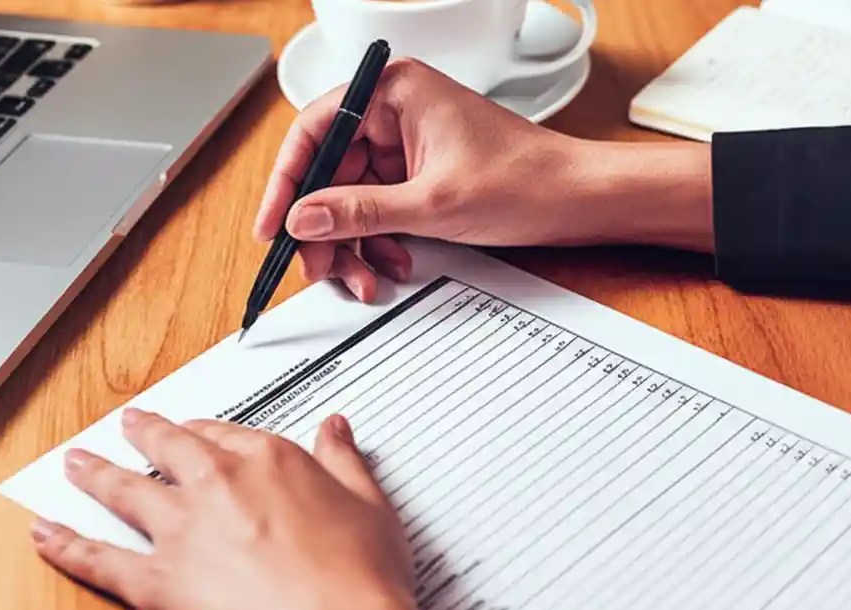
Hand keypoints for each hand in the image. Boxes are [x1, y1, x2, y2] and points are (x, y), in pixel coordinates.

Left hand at [31, 409, 433, 609]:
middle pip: (169, 448)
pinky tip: (47, 535)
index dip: (207, 431)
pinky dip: (66, 546)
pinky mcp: (156, 582)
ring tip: (77, 463)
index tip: (199, 431)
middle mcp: (217, 485)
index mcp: (269, 462)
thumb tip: (336, 430)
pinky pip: (98, 560)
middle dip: (144, 433)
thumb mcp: (370, 506)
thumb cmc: (360, 581)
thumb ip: (346, 462)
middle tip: (130, 423)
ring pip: (123, 491)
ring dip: (95, 474)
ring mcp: (181, 532)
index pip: (226, 434)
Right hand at [255, 59, 713, 301]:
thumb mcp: (431, 204)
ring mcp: (407, 143)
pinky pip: (379, 208)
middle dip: (327, 228)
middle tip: (319, 267)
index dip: (289, 182)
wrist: (576, 200)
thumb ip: (360, 212)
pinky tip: (391, 263)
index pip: (316, 131)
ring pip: (352, 197)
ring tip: (364, 277)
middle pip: (331, 172)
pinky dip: (378, 240)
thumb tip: (304, 219)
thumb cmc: (524, 180)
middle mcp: (396, 111)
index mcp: (394, 91)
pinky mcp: (420, 172)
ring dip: (354, 243)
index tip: (274, 224)